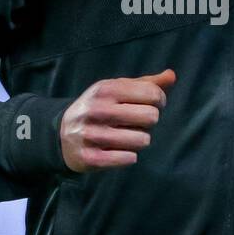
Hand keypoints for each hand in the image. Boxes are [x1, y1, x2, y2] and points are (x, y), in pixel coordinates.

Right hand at [60, 69, 175, 171]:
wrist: (61, 133)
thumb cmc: (100, 108)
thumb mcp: (118, 90)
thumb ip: (147, 83)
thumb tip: (172, 76)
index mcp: (106, 89)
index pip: (153, 94)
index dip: (159, 101)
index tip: (151, 105)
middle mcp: (97, 110)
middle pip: (151, 117)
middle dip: (149, 121)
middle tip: (137, 122)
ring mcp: (91, 134)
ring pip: (142, 140)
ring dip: (139, 140)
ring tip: (126, 136)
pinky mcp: (90, 157)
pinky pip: (128, 158)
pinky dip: (128, 156)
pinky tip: (118, 151)